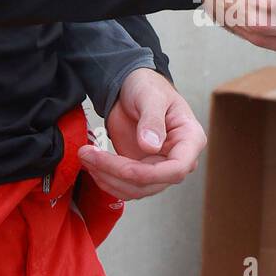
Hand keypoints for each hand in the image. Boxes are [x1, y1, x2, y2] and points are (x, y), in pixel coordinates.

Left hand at [77, 68, 206, 200]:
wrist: (132, 87)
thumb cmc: (148, 86)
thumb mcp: (150, 96)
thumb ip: (152, 120)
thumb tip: (151, 147)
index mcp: (190, 139)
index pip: (177, 168)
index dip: (150, 174)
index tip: (123, 167)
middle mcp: (178, 159)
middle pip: (151, 183)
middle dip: (117, 173)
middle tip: (88, 154)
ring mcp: (159, 168)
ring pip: (136, 189)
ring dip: (108, 179)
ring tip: (85, 157)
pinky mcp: (141, 171)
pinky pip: (125, 185)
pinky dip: (106, 179)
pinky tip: (91, 164)